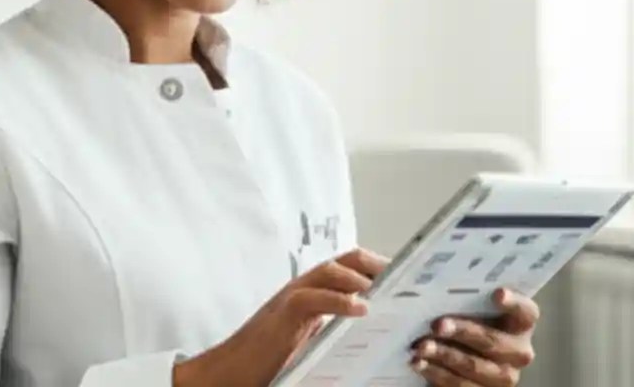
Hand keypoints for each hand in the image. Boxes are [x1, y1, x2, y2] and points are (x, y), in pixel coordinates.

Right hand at [172, 247, 388, 386]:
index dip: (376, 266)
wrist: (227, 374)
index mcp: (311, 294)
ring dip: (361, 276)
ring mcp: (290, 297)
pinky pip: (313, 298)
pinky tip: (362, 308)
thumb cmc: (266, 362)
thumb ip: (332, 328)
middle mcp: (302, 288)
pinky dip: (340, 300)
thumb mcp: (308, 341)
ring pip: (330, 270)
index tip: (406, 275)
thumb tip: (369, 327)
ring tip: (389, 286)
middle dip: (376, 263)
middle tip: (405, 276)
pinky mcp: (282, 315)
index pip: (348, 267)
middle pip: (344, 259)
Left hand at [410, 287, 538, 385]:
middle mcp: (519, 351)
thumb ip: (471, 299)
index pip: (526, 311)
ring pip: (474, 367)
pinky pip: (460, 385)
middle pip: (493, 341)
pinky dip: (436, 373)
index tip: (497, 293)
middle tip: (437, 325)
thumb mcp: (477, 309)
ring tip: (421, 347)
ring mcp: (504, 376)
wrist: (470, 355)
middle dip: (463, 332)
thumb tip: (440, 286)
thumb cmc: (473, 321)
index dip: (513, 303)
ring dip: (444, 356)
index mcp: (522, 323)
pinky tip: (420, 363)